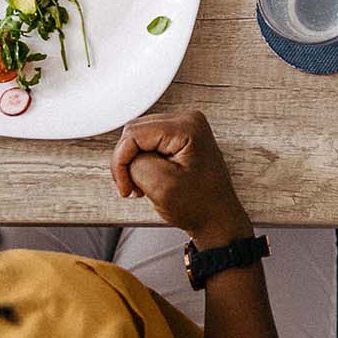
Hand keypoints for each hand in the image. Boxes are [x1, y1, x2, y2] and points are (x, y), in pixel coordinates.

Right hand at [110, 110, 254, 244]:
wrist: (216, 217)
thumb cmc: (199, 205)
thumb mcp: (162, 187)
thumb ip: (138, 165)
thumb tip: (126, 156)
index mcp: (187, 128)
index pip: (134, 133)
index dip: (121, 161)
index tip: (125, 186)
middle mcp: (188, 121)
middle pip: (135, 132)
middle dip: (127, 162)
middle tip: (133, 187)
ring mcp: (185, 129)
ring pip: (139, 138)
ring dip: (134, 164)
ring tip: (144, 185)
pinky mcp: (180, 138)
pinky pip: (149, 144)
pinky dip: (143, 163)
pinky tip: (150, 178)